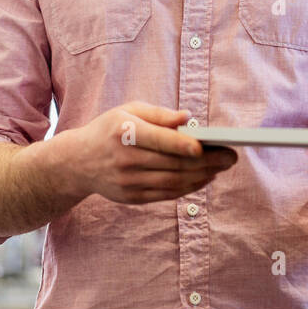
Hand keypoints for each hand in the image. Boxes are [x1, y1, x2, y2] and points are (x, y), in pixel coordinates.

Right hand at [59, 101, 236, 203]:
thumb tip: (188, 118)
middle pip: (171, 164)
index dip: (183, 145)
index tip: (206, 146)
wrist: (77, 162)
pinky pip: (166, 194)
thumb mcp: (129, 110)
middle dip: (206, 162)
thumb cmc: (110, 129)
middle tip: (231, 157)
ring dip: (202, 176)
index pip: (159, 140)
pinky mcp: (131, 198)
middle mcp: (125, 160)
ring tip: (223, 167)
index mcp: (124, 132)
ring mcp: (127, 182)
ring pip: (172, 182)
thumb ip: (160, 114)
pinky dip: (189, 188)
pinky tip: (205, 178)